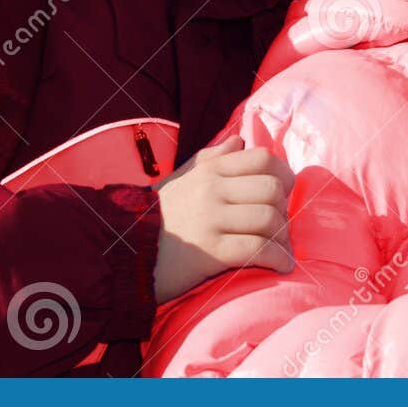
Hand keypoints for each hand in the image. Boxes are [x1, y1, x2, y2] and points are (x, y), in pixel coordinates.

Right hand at [152, 135, 295, 302]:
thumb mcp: (179, 179)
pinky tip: (280, 266)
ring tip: (280, 249)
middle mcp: (211, 188)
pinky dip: (276, 258)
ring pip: (268, 218)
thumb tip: (240, 140)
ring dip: (283, 237)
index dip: (283, 175)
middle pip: (272, 189)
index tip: (285, 194)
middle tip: (281, 227)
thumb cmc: (154, 218)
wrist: (122, 253)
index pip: (262, 158)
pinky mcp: (208, 251)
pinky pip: (256, 249)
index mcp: (208, 170)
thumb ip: (210, 158)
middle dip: (285, 209)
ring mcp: (210, 219)